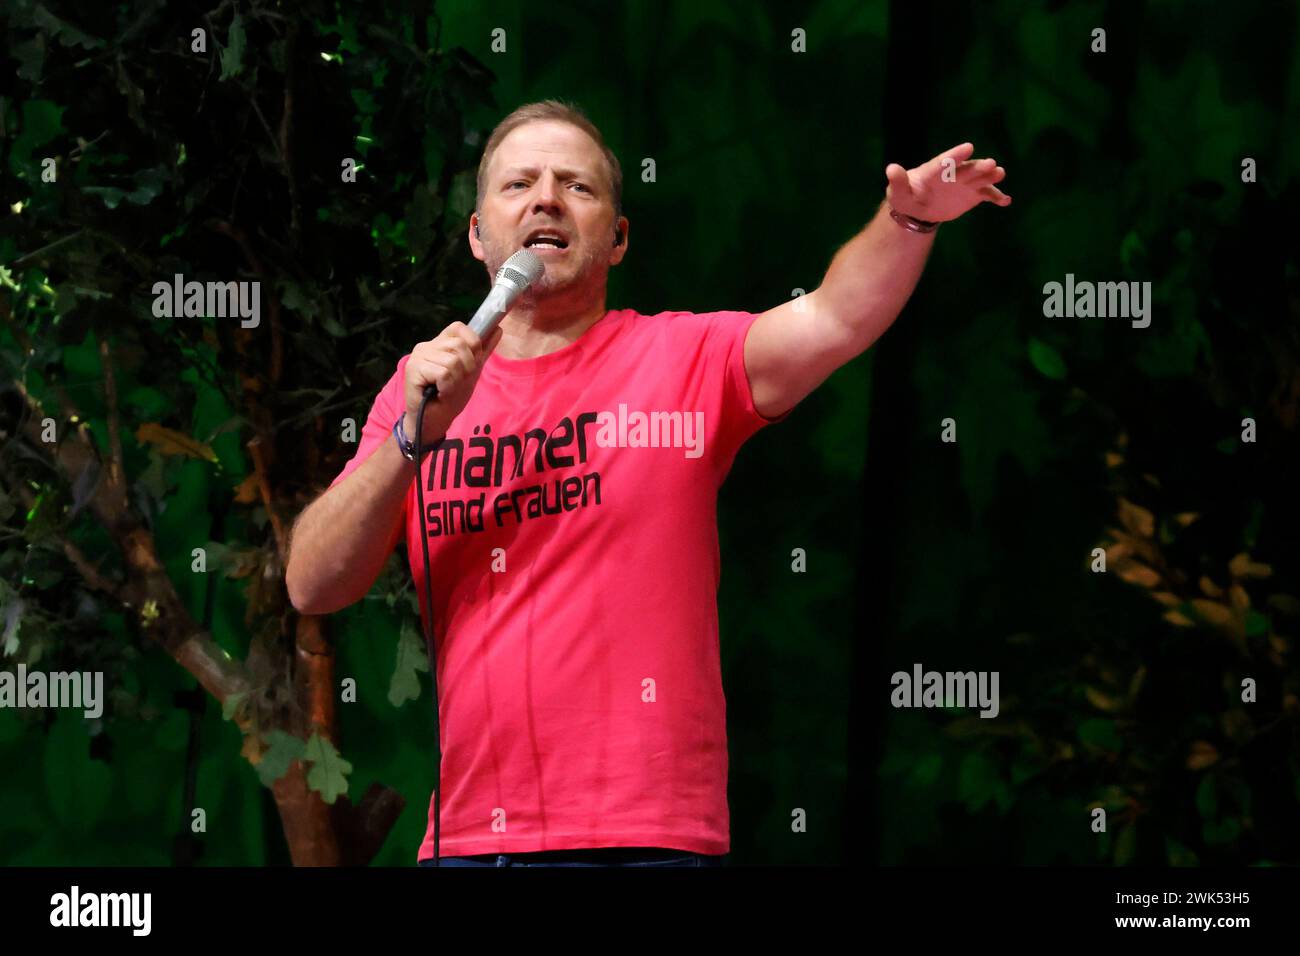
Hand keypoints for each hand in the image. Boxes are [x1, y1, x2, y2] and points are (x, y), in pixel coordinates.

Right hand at [403, 322, 503, 443]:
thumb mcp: (471, 371)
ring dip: (456, 380)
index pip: (458, 327)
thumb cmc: (449, 396)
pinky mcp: (413, 369)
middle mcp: (426, 346)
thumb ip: (483, 350)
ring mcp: (418, 356)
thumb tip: (498, 329)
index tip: (470, 365)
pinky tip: (439, 392)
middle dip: (467, 367)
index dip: (472, 343)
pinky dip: (447, 387)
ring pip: (453, 361)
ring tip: (446, 388)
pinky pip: (444, 373)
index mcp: (439, 343)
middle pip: (459, 345)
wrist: (434, 420)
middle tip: (456, 381)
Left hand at [884, 142, 1010, 223]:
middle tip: (991, 164)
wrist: (919, 209)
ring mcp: (965, 183)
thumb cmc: (907, 197)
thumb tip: (890, 168)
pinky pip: (986, 194)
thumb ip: (898, 181)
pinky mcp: (973, 194)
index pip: (945, 161)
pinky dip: (996, 197)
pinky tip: (1005, 201)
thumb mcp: (898, 192)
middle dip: (978, 167)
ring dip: (990, 176)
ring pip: (980, 178)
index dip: (956, 155)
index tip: (968, 147)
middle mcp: (953, 173)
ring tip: (1000, 173)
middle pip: (967, 169)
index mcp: (935, 170)